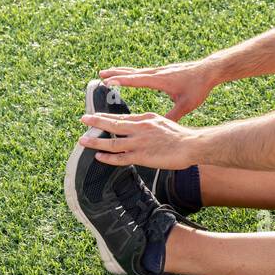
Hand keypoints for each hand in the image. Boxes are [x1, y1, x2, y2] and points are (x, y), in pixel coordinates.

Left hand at [78, 112, 202, 169]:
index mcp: (146, 118)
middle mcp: (139, 128)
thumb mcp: (164, 122)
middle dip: (96, 122)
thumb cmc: (182, 136)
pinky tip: (98, 156)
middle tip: (83, 119)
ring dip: (95, 141)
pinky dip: (108, 157)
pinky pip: (120, 158)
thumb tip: (142, 128)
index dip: (107, 117)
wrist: (191, 144)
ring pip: (112, 141)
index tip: (96, 116)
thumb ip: (151, 125)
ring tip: (83, 140)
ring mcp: (139, 142)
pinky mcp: (141, 156)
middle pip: (112, 124)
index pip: (122, 117)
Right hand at [98, 59, 220, 119]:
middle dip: (115, 73)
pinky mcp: (164, 71)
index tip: (107, 81)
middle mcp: (158, 73)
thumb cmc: (199, 87)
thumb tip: (161, 127)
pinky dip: (134, 73)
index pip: (136, 80)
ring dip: (122, 72)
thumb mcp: (186, 105)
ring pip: (137, 71)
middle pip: (132, 73)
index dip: (121, 81)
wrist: (209, 71)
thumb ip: (173, 116)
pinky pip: (144, 72)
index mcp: (160, 80)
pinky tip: (132, 76)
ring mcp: (160, 71)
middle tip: (100, 75)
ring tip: (109, 72)